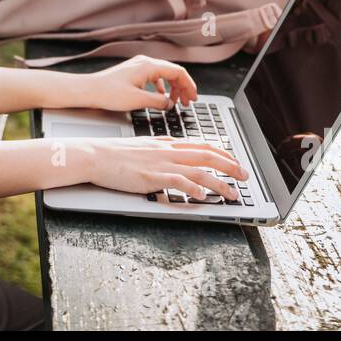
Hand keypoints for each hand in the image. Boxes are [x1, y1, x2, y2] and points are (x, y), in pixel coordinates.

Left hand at [79, 54, 198, 112]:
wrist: (88, 90)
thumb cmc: (109, 93)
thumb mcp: (138, 100)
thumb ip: (158, 102)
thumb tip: (170, 104)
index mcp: (149, 66)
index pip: (178, 72)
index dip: (189, 85)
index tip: (193, 98)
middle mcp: (145, 62)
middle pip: (172, 72)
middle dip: (182, 87)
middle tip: (187, 102)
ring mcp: (138, 66)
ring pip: (163, 75)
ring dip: (172, 88)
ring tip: (175, 102)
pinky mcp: (133, 72)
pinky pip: (153, 77)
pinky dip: (161, 87)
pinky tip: (160, 97)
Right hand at [84, 136, 247, 199]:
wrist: (95, 155)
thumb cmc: (114, 154)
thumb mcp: (142, 146)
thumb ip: (159, 148)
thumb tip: (171, 148)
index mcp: (166, 143)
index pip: (201, 145)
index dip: (222, 152)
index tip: (234, 160)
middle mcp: (168, 151)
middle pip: (207, 156)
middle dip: (230, 166)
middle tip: (245, 175)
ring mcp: (161, 164)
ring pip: (199, 171)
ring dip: (220, 183)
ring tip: (233, 193)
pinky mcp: (152, 177)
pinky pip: (179, 182)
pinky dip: (194, 189)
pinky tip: (203, 196)